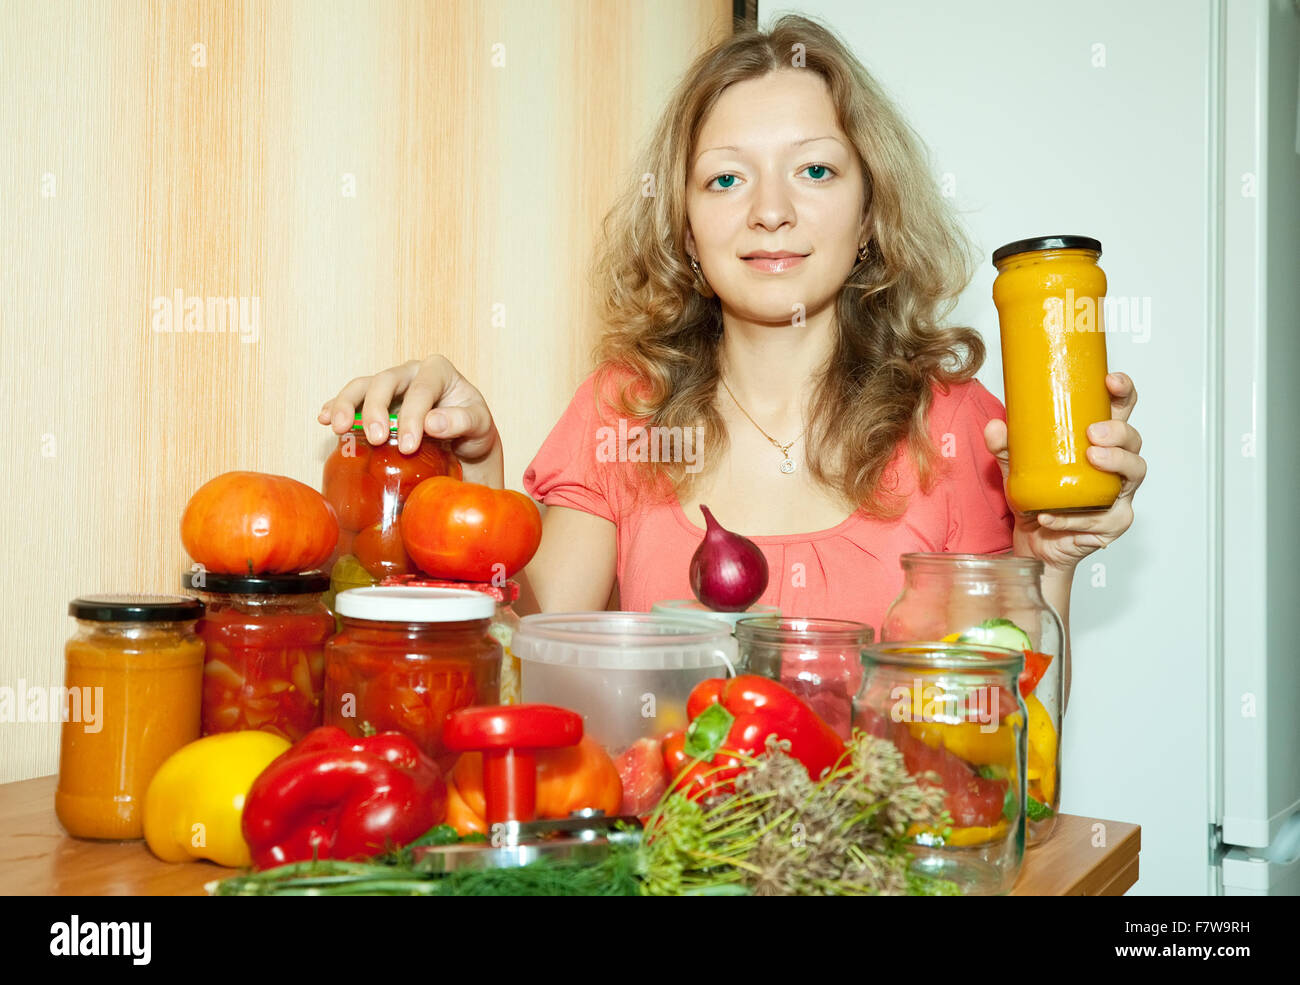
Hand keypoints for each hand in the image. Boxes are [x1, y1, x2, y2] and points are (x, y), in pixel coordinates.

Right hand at [319, 356, 503, 486]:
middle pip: (386, 381)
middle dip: (377, 409)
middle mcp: (410, 372)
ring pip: (362, 386)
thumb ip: (461, 421)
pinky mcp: (374, 401)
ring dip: (346, 405)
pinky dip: (334, 406)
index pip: (422, 390)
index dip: (413, 417)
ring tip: (337, 427)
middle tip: (377, 438)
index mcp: (438, 371)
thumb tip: (433, 423)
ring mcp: (390, 386)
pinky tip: (323, 419)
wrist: (464, 441)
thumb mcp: (479, 425)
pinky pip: (351, 399)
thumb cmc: (472, 428)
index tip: (409, 446)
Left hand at [983, 371, 1146, 573]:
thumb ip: (1005, 447)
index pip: (1119, 411)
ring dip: (1115, 463)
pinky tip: (1051, 515)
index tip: (1111, 381)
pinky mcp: (1111, 524)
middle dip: (1119, 431)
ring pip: (1133, 474)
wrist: (1033, 543)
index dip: (1123, 392)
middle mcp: (1114, 466)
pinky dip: (1074, 517)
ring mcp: (1118, 495)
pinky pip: (1102, 518)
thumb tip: (995, 426)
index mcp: (1097, 442)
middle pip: (1134, 440)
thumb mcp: (1015, 468)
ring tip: (1091, 458)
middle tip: (1093, 433)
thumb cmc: (1036, 499)